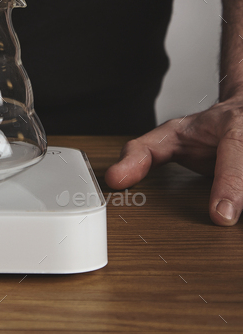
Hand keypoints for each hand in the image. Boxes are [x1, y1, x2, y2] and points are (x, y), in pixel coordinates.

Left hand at [105, 97, 242, 225]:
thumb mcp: (172, 135)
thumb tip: (114, 179)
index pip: (235, 154)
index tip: (221, 217)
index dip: (230, 186)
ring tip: (234, 216)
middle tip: (225, 218)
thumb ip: (142, 154)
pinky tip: (239, 210)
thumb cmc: (208, 131)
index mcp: (234, 128)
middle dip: (240, 194)